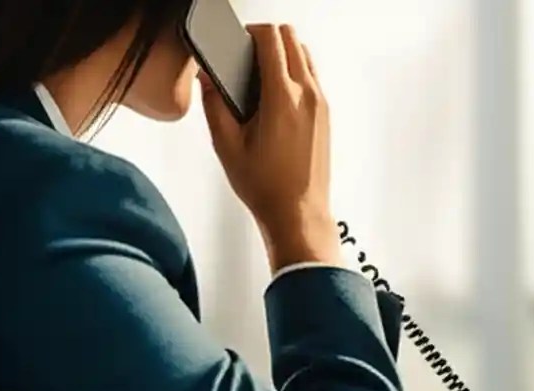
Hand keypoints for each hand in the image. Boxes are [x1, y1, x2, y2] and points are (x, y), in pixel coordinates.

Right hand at [201, 24, 340, 272]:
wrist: (299, 215)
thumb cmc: (267, 187)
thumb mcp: (227, 145)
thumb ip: (214, 104)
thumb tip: (206, 78)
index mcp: (283, 98)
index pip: (272, 39)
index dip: (251, 33)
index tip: (237, 42)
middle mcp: (308, 96)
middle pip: (293, 39)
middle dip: (268, 39)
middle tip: (245, 56)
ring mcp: (322, 105)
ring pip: (306, 56)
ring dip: (284, 55)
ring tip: (259, 78)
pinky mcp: (327, 116)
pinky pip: (313, 78)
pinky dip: (296, 74)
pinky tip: (274, 97)